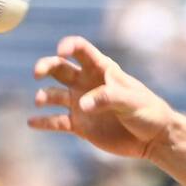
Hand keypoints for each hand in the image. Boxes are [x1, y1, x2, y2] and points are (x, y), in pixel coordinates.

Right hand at [29, 36, 173, 158]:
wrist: (154, 139)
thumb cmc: (148, 112)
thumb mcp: (131, 101)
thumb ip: (107, 98)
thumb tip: (81, 104)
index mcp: (101, 70)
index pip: (80, 49)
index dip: (68, 46)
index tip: (61, 51)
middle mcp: (87, 84)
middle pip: (59, 68)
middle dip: (45, 66)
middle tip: (37, 73)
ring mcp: (82, 104)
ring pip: (54, 95)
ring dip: (44, 95)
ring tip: (41, 101)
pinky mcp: (80, 125)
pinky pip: (56, 122)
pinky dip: (43, 122)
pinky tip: (31, 122)